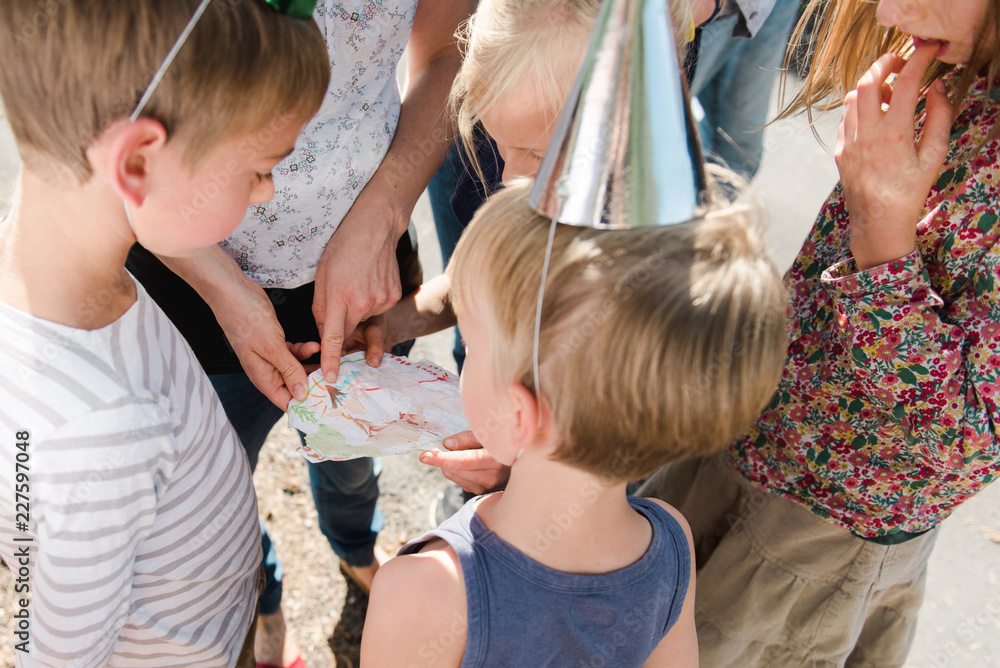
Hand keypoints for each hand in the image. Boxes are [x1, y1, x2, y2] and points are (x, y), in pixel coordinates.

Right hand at [213, 277, 318, 409]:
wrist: (234, 292)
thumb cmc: (246, 318)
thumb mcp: (271, 346)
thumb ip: (288, 370)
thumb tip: (301, 395)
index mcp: (263, 377)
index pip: (286, 401)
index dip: (305, 405)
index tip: (326, 402)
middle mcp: (267, 370)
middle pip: (294, 387)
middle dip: (313, 384)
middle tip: (334, 381)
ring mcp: (271, 356)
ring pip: (297, 369)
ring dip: (312, 365)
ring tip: (328, 361)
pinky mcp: (276, 343)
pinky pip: (294, 353)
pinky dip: (305, 350)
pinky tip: (315, 345)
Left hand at [312, 197, 403, 381]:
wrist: (375, 228)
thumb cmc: (343, 248)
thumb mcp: (322, 276)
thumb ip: (321, 308)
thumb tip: (323, 332)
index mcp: (340, 297)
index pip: (334, 337)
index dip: (332, 359)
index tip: (331, 377)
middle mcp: (363, 302)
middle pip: (349, 331)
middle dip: (342, 329)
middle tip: (339, 309)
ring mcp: (381, 301)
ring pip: (363, 320)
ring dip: (357, 312)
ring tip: (356, 284)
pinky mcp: (392, 297)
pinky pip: (377, 310)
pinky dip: (370, 303)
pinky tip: (368, 283)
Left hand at [419, 431, 510, 494]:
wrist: (522, 461)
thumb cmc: (503, 441)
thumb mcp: (489, 434)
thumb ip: (468, 438)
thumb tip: (447, 444)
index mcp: (497, 458)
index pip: (464, 460)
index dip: (442, 457)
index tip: (424, 456)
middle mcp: (493, 477)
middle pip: (454, 468)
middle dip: (444, 457)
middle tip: (448, 445)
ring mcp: (487, 487)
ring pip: (453, 474)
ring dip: (450, 463)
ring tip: (464, 453)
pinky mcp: (481, 492)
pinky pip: (458, 480)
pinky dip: (456, 470)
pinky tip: (468, 464)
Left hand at [836, 43, 952, 269]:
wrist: (878, 222)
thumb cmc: (910, 191)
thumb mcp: (934, 156)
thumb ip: (939, 117)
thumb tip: (937, 87)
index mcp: (894, 134)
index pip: (905, 83)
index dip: (917, 60)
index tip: (927, 52)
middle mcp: (866, 135)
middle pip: (867, 81)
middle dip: (884, 63)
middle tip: (900, 63)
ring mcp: (848, 142)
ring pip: (853, 98)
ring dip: (871, 87)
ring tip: (890, 95)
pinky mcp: (839, 150)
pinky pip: (846, 118)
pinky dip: (859, 108)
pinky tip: (874, 117)